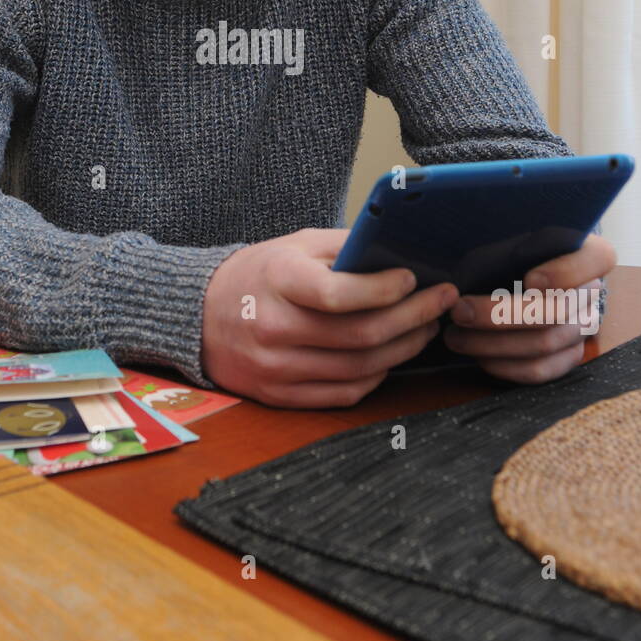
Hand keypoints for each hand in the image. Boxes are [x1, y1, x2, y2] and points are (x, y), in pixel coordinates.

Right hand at [201, 228, 458, 407]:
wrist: (198, 316)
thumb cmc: (258, 274)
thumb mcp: (296, 245)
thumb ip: (345, 248)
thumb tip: (401, 254)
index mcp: (278, 280)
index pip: (338, 293)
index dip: (383, 290)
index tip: (413, 279)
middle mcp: (274, 327)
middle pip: (360, 335)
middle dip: (413, 318)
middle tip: (441, 302)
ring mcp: (275, 367)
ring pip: (360, 367)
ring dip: (404, 348)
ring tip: (426, 327)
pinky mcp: (279, 395)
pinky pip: (345, 394)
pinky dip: (377, 375)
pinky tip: (393, 354)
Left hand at [442, 233, 616, 383]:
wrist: (523, 277)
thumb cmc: (514, 252)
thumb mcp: (515, 239)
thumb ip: (508, 249)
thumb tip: (468, 273)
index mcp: (590, 255)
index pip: (597, 261)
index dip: (565, 273)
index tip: (529, 279)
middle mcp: (592, 294)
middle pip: (557, 311)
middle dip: (500, 315)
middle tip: (460, 310)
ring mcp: (583, 328)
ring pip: (544, 343)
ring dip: (493, 344)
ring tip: (456, 336)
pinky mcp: (568, 356)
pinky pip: (541, 370)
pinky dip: (505, 367)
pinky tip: (478, 356)